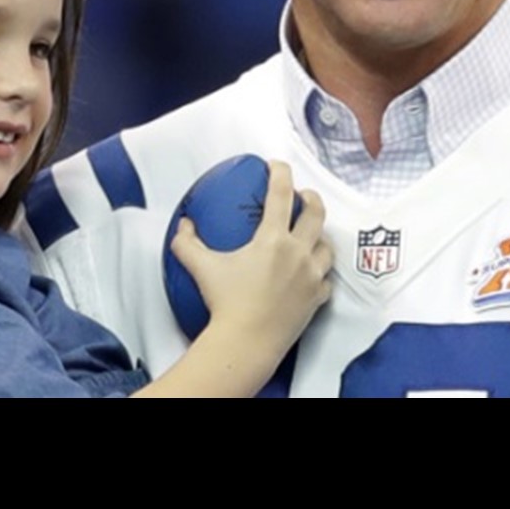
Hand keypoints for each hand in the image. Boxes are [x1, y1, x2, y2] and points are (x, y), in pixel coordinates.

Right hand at [168, 160, 331, 351]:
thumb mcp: (201, 268)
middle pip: (317, 214)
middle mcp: (298, 253)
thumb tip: (182, 225)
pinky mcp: (317, 299)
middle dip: (312, 198)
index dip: (281, 173)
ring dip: (320, 235)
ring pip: (327, 246)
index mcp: (273, 239)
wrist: (247, 343)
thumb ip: (187, 243)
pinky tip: (312, 274)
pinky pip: (326, 280)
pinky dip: (320, 273)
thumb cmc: (225, 303)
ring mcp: (312, 276)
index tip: (277, 165)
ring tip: (311, 234)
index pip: (281, 194)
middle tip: (304, 196)